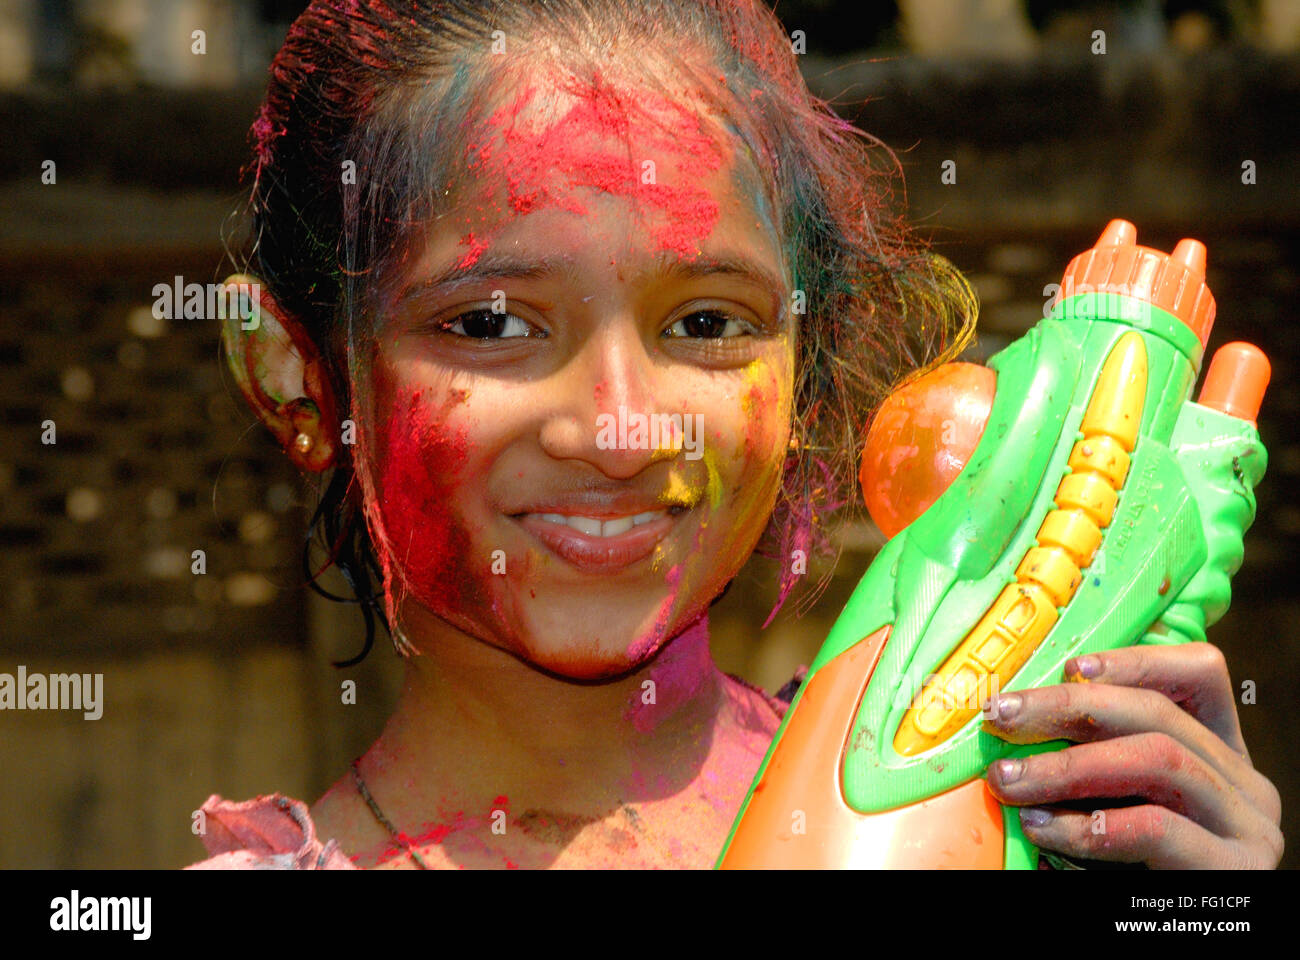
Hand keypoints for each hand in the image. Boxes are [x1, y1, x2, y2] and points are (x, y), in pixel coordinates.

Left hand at [980, 643, 1282, 868]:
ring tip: (1007, 778)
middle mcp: (1244, 783)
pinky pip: (1156, 828)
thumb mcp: (1113, 798)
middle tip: (1001, 716)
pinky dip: (1090, 825)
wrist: (1165, 933)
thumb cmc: (1127, 867)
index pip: (1200, 673)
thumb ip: (1091, 755)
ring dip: (1067, 766)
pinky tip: (1042, 829)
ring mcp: (1247, 827)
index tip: (1068, 666)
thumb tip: (1017, 714)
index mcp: (1219, 752)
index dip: (1135, 660)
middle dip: (1067, 707)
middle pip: (1159, 713)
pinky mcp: (1234, 871)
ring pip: (1159, 759)